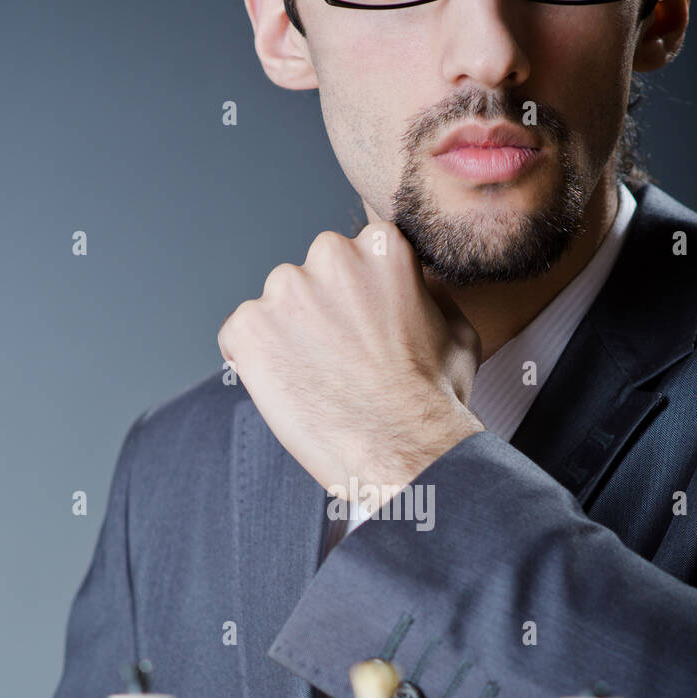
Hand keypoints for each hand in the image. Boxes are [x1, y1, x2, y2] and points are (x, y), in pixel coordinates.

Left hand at [218, 222, 485, 494]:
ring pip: (275, 308)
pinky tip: (289, 390)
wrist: (403, 450)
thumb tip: (415, 286)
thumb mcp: (457, 330)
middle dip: (319, 312)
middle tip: (341, 361)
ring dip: (287, 338)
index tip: (363, 332)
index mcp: (380, 246)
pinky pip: (239, 337)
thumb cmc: (434, 399)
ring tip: (318, 382)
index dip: (356, 300)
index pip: (352, 258)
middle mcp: (329, 255)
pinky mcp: (248, 327)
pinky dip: (254, 362)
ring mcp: (284, 290)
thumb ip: (428, 293)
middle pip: (310, 277)